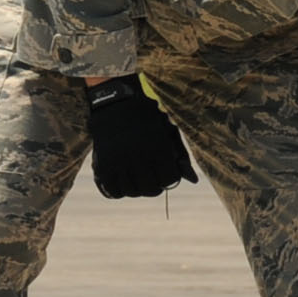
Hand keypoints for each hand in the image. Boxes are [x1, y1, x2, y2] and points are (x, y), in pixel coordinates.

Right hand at [85, 76, 195, 198]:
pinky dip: (121, 191)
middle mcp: (138, 156)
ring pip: (133, 192)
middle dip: (156, 186)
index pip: (170, 179)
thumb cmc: (147, 119)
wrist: (115, 104)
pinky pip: (114, 192)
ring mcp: (118, 163)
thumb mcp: (168, 131)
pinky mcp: (102, 167)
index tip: (165, 171)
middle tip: (152, 178)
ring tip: (138, 178)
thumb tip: (195, 181)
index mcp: (157, 146)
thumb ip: (181, 156)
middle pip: (152, 189)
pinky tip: (124, 182)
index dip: (170, 178)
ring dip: (138, 189)